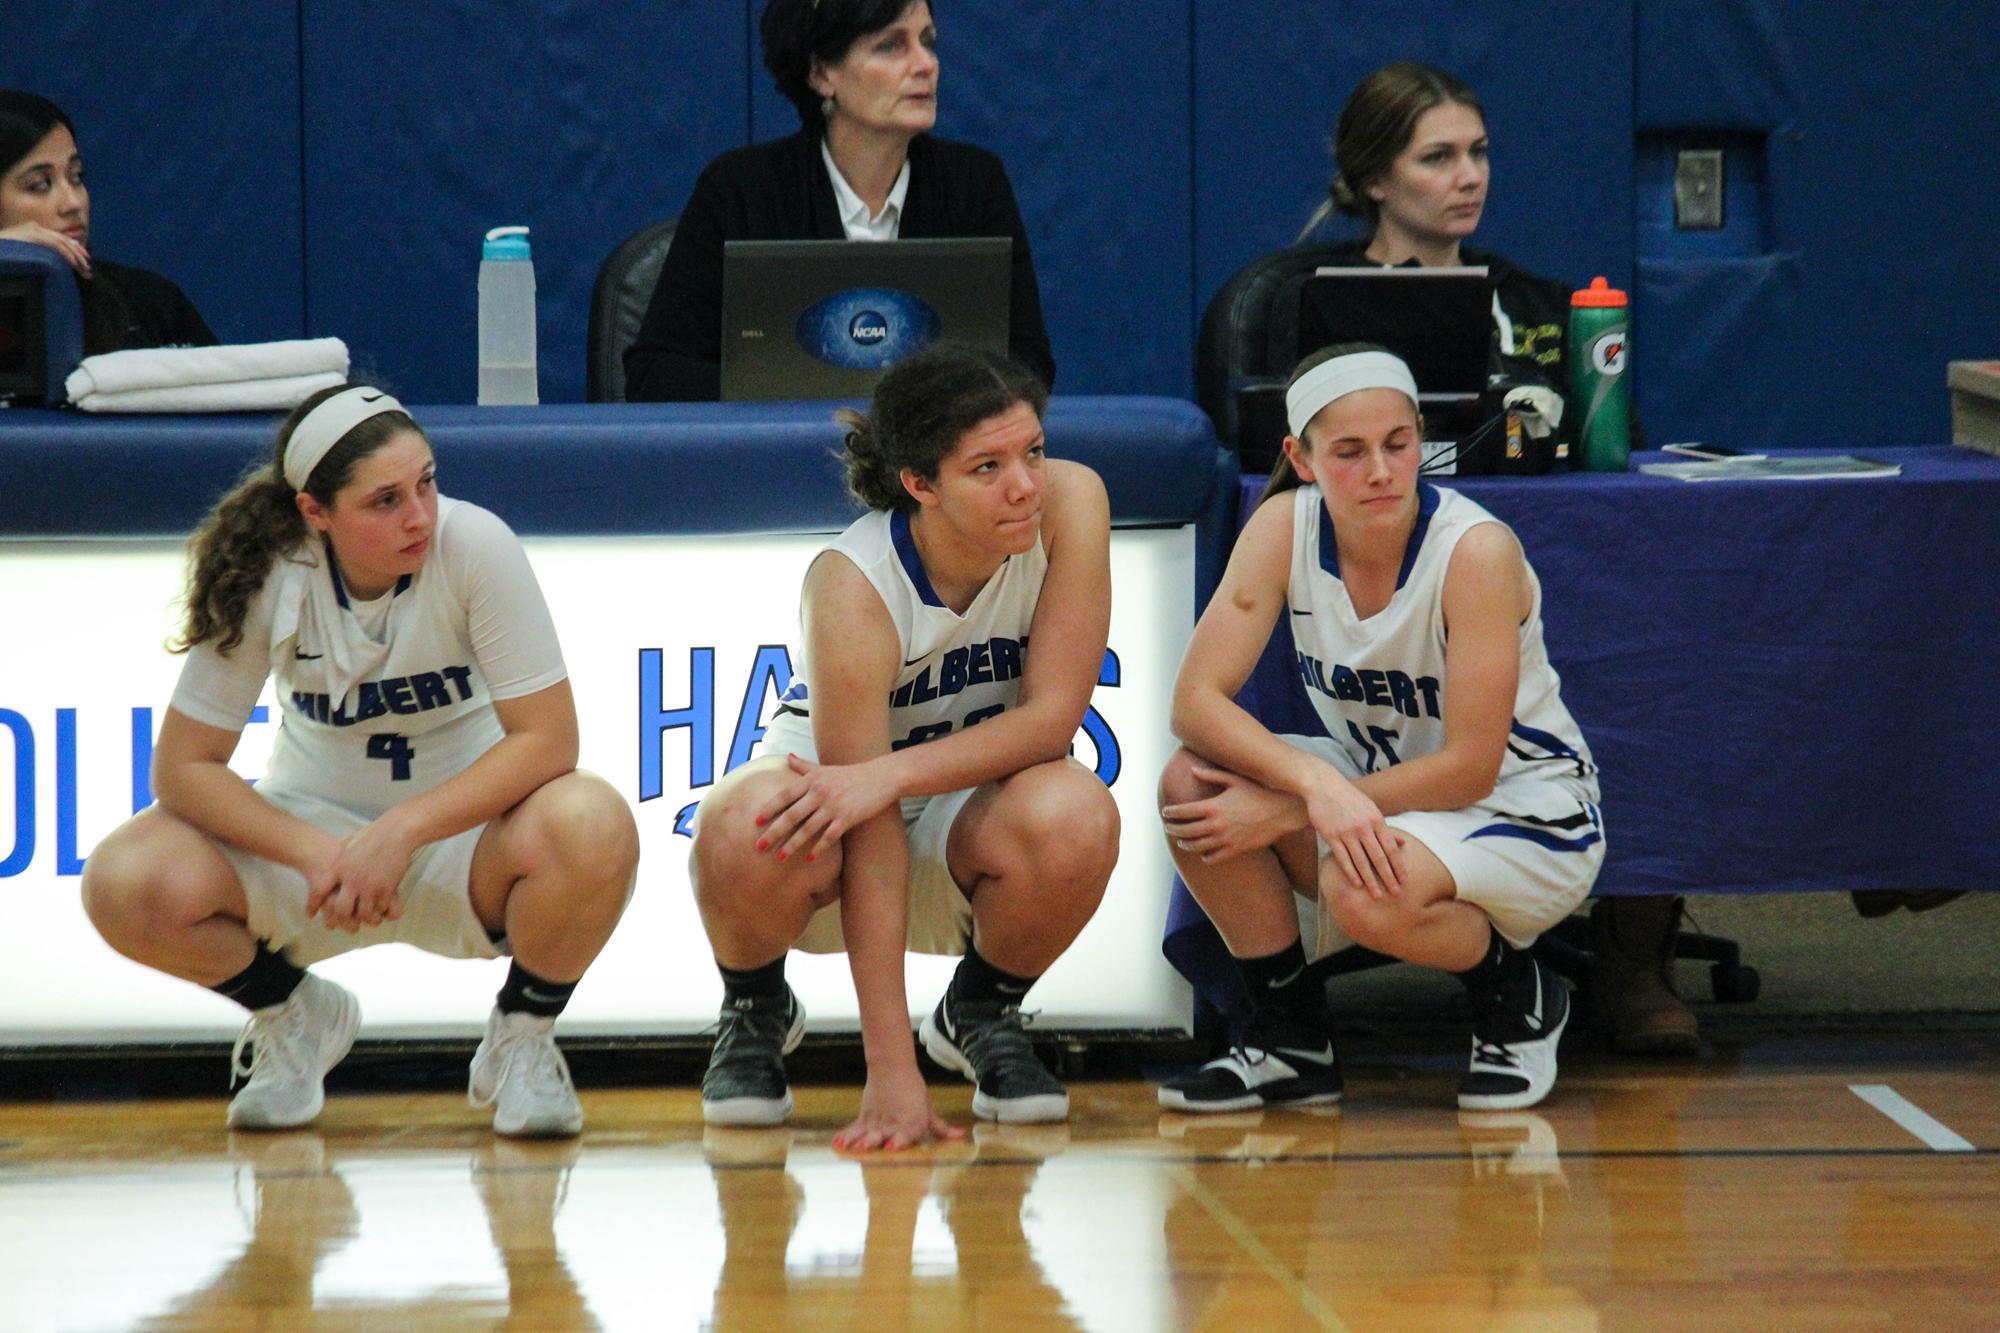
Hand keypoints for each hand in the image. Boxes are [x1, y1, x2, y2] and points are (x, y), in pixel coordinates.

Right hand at [0, 222, 91, 275]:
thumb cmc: (5, 255)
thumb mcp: (24, 253)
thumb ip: (39, 254)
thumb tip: (56, 263)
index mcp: (32, 230)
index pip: (58, 239)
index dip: (73, 250)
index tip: (83, 261)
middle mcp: (34, 227)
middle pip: (62, 240)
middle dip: (78, 254)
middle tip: (88, 268)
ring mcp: (33, 230)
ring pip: (61, 242)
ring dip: (75, 257)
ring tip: (84, 269)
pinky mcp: (33, 235)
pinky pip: (55, 244)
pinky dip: (67, 254)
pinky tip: (74, 264)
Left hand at [307, 815, 413, 931]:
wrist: (396, 832)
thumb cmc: (373, 834)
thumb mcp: (349, 844)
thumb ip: (341, 857)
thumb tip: (335, 860)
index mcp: (340, 868)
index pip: (320, 891)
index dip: (314, 905)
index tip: (311, 914)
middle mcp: (352, 880)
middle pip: (341, 910)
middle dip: (343, 919)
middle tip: (348, 921)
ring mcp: (369, 886)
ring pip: (363, 914)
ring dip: (367, 918)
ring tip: (371, 918)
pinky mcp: (386, 888)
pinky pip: (382, 908)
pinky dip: (383, 911)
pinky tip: (384, 909)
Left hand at [754, 754, 900, 861]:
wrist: (881, 777)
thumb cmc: (851, 774)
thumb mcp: (825, 768)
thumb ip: (804, 766)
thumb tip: (787, 757)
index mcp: (812, 780)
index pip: (784, 796)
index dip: (769, 809)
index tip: (755, 821)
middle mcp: (820, 792)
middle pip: (791, 815)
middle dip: (774, 832)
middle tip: (759, 846)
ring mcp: (833, 806)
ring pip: (807, 829)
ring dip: (792, 845)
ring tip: (779, 858)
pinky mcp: (847, 818)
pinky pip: (828, 837)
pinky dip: (818, 849)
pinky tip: (808, 859)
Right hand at [833, 1064, 961, 1151]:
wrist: (892, 1068)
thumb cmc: (913, 1093)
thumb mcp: (928, 1109)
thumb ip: (940, 1127)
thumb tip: (961, 1135)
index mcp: (912, 1121)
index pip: (907, 1132)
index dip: (900, 1140)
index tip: (892, 1146)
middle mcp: (894, 1122)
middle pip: (883, 1134)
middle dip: (875, 1142)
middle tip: (867, 1147)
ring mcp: (878, 1120)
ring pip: (866, 1132)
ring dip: (858, 1141)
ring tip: (853, 1147)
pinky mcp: (865, 1117)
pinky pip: (854, 1129)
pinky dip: (845, 1136)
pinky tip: (837, 1144)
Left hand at [1161, 761, 1302, 860]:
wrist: (1282, 812)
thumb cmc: (1258, 792)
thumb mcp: (1235, 779)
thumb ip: (1212, 775)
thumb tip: (1192, 770)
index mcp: (1214, 806)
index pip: (1183, 812)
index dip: (1170, 813)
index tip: (1165, 812)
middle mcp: (1217, 825)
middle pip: (1185, 831)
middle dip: (1172, 829)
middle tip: (1168, 827)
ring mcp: (1226, 839)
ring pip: (1196, 846)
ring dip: (1185, 844)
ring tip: (1181, 840)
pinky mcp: (1235, 850)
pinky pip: (1213, 857)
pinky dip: (1204, 856)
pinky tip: (1202, 852)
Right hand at [1303, 778, 1404, 898]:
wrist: (1324, 786)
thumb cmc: (1350, 799)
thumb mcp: (1371, 809)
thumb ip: (1386, 828)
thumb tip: (1403, 842)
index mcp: (1376, 820)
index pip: (1391, 848)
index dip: (1398, 866)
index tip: (1404, 880)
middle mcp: (1364, 827)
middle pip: (1379, 857)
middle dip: (1388, 877)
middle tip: (1396, 893)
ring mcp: (1347, 832)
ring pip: (1361, 861)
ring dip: (1370, 880)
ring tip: (1377, 895)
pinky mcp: (1331, 836)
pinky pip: (1343, 858)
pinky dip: (1351, 873)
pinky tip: (1357, 884)